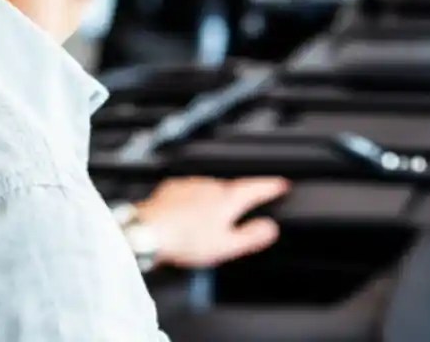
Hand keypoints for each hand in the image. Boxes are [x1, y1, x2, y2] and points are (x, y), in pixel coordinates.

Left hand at [135, 177, 290, 268]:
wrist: (147, 232)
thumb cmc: (185, 240)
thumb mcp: (226, 246)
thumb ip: (252, 236)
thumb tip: (270, 228)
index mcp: (229, 199)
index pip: (258, 187)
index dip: (272, 186)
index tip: (281, 184)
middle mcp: (212, 186)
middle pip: (234, 188)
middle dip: (239, 198)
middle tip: (241, 212)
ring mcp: (191, 185)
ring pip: (211, 190)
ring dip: (214, 200)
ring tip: (210, 221)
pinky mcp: (173, 188)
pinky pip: (190, 192)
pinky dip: (194, 201)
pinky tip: (188, 216)